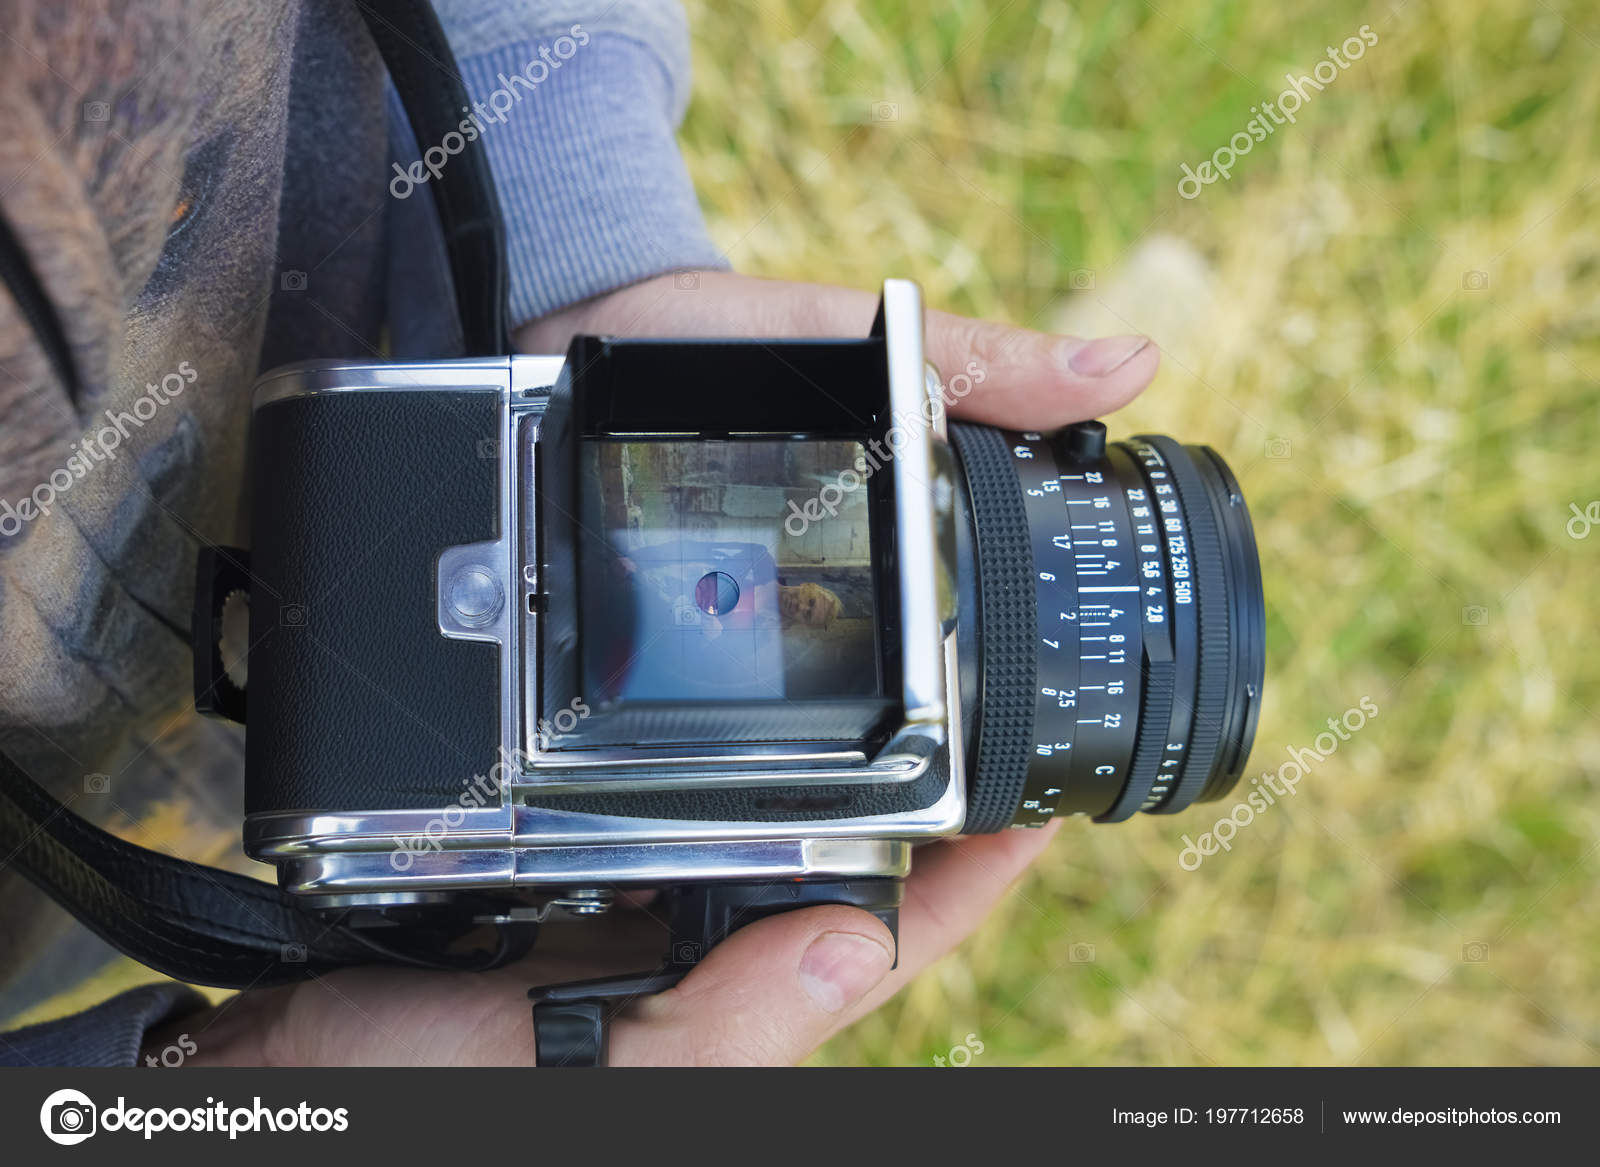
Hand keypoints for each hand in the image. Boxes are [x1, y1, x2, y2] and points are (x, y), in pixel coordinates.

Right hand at [167, 273, 1156, 1065]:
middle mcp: (706, 951)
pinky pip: (665, 800)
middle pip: (847, 859)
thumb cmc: (420, 1094)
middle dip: (916, 785)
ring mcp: (645, 910)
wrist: (286, 1068)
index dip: (980, 870)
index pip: (894, 934)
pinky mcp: (577, 872)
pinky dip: (701, 748)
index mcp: (736, 998)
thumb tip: (856, 952)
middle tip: (974, 686)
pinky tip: (710, 691)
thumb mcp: (572, 1075)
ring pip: (762, 817)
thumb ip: (714, 1032)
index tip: (1047, 790)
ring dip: (820, 749)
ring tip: (874, 661)